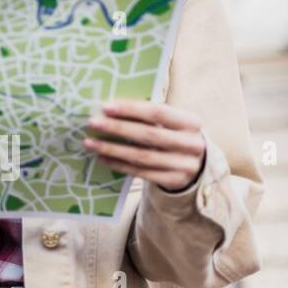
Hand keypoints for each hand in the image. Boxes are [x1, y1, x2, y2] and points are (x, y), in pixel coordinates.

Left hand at [82, 99, 206, 191]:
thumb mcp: (170, 122)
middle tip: (93, 123)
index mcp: (190, 122)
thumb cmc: (174, 134)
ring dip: (112, 149)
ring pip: (142, 156)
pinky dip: (119, 165)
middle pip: (148, 135)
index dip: (130, 109)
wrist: (197, 164)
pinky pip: (141, 172)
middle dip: (117, 128)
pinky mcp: (174, 181)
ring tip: (90, 143)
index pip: (157, 112)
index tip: (105, 107)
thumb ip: (148, 116)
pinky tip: (102, 158)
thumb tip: (109, 109)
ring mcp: (184, 165)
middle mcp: (191, 144)